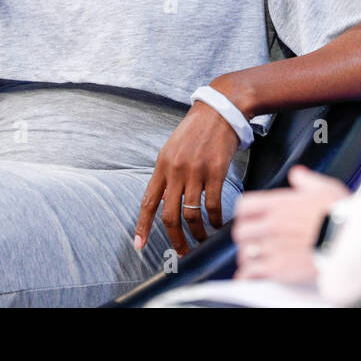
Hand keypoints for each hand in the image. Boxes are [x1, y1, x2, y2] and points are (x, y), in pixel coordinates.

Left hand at [134, 101, 239, 255]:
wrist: (220, 109)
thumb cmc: (197, 130)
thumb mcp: (173, 149)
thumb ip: (168, 174)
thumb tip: (165, 200)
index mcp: (162, 165)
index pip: (148, 201)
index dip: (142, 226)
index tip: (139, 245)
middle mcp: (175, 170)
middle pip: (169, 214)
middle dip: (174, 238)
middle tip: (181, 252)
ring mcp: (195, 171)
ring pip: (191, 213)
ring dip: (197, 232)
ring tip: (202, 239)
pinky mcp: (215, 170)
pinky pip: (212, 204)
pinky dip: (215, 219)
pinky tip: (218, 224)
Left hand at [231, 166, 351, 284]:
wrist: (350, 240)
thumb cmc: (341, 215)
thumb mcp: (325, 188)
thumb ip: (306, 180)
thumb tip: (297, 174)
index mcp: (279, 204)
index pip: (244, 206)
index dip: (245, 214)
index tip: (249, 219)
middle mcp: (271, 225)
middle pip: (240, 231)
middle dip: (246, 237)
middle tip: (254, 241)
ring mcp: (272, 247)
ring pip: (244, 253)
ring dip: (249, 257)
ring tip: (257, 259)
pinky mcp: (277, 269)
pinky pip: (250, 273)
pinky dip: (250, 276)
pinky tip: (255, 276)